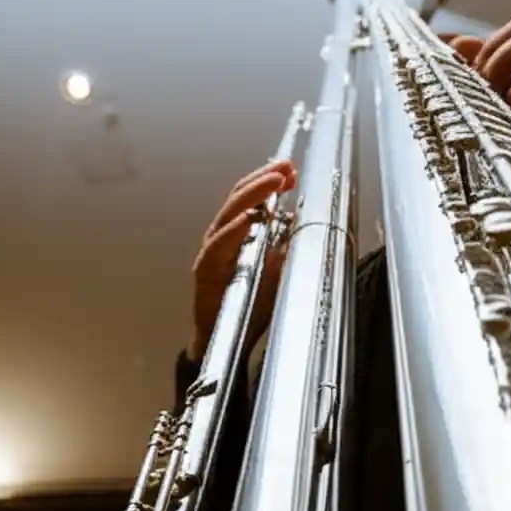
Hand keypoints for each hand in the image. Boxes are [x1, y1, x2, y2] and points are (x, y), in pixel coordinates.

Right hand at [188, 160, 297, 362]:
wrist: (224, 344)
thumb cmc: (249, 308)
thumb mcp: (278, 273)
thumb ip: (286, 248)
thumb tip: (305, 223)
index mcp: (239, 236)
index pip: (253, 200)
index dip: (269, 181)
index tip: (291, 171)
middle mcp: (222, 239)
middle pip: (239, 198)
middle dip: (262, 179)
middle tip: (285, 167)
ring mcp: (212, 253)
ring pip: (228, 214)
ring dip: (252, 195)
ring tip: (273, 181)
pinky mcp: (205, 271)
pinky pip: (219, 246)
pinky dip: (234, 231)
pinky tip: (247, 219)